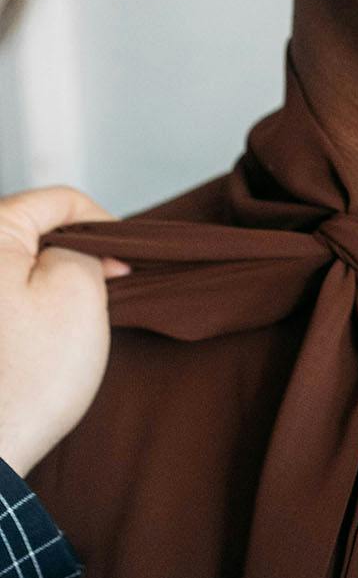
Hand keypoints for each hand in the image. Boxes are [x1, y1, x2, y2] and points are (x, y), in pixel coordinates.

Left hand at [0, 187, 128, 474]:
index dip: (104, 226)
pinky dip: (29, 311)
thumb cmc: (28, 378)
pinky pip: (6, 299)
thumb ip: (85, 248)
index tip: (125, 264)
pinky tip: (43, 344)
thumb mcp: (79, 292)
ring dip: (52, 287)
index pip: (58, 199)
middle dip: (76, 258)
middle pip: (34, 230)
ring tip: (71, 327)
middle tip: (105, 296)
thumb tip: (78, 247)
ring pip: (20, 267)